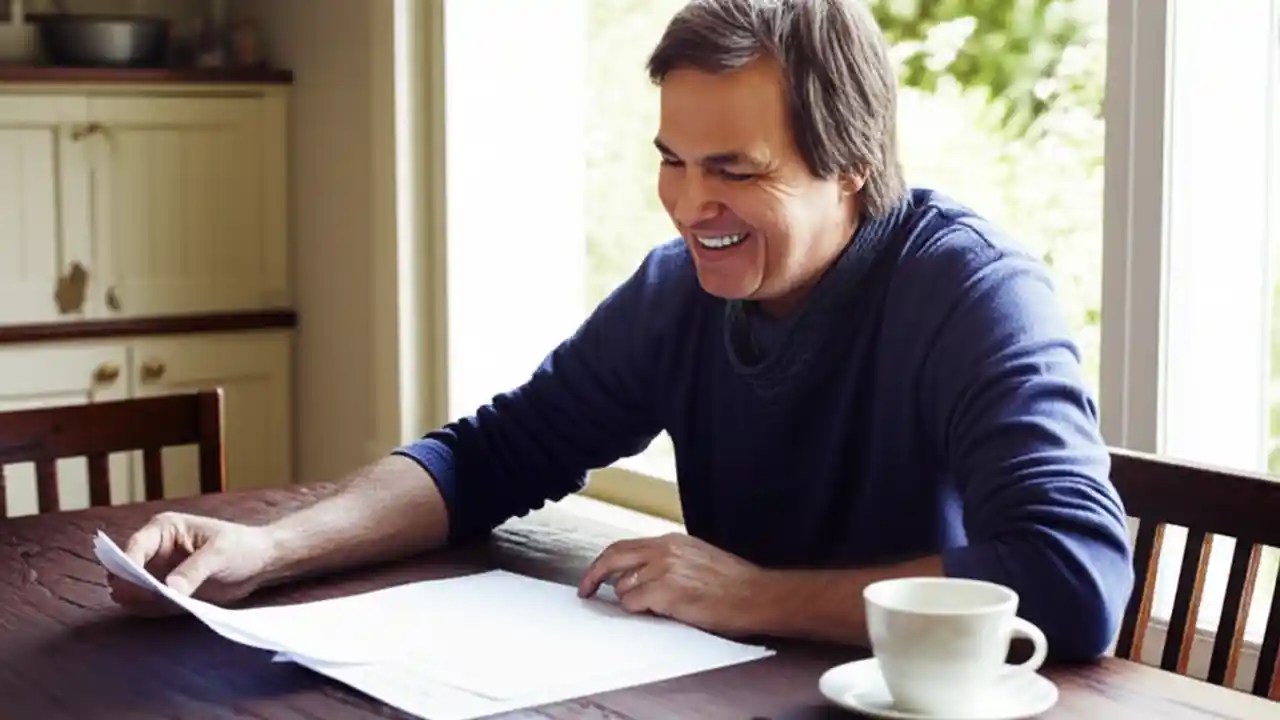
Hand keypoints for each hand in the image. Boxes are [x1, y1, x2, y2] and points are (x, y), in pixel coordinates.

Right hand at [108, 511, 277, 615]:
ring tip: (161, 605)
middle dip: (131, 587)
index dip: (127, 567)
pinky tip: (168, 610)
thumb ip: (194, 570)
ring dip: (141, 601)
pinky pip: (149, 605)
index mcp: (164, 529)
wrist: (260, 562)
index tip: (129, 586)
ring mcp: (159, 573)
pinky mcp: (167, 592)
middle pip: (127, 571)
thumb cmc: (242, 546)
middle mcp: (155, 550)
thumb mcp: (220, 554)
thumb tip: (169, 590)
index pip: (135, 547)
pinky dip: (153, 610)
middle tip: (145, 600)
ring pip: (134, 591)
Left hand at [577, 533, 772, 635]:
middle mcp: (664, 551)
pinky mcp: (666, 592)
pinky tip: (657, 614)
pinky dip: (638, 612)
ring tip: (651, 609)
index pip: (625, 546)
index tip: (595, 576)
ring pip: (623, 586)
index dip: (605, 562)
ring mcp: (664, 570)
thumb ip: (669, 561)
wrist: (757, 595)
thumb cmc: (734, 584)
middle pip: (613, 557)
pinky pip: (633, 604)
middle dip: (593, 574)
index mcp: (671, 542)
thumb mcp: (698, 558)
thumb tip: (642, 576)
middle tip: (585, 590)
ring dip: (629, 601)